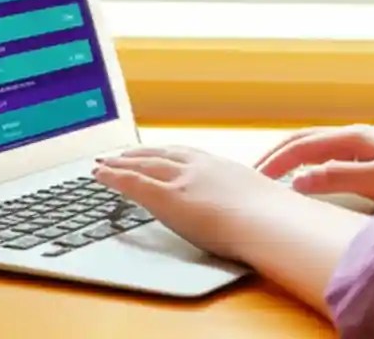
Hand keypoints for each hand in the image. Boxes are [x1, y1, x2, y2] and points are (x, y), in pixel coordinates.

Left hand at [93, 145, 290, 259]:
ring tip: (104, 162)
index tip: (154, 151)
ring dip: (120, 162)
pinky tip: (99, 174)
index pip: (186, 154)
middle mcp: (199, 167)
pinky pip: (133, 182)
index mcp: (222, 166)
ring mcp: (183, 180)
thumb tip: (253, 214)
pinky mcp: (168, 197)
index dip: (166, 153)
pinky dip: (113, 176)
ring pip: (143, 164)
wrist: (270, 222)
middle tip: (120, 153)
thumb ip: (247, 204)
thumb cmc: (274, 220)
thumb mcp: (261, 202)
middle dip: (138, 153)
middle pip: (161, 154)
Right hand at [254, 124, 373, 206]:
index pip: (301, 146)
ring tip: (278, 175)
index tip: (252, 180)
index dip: (274, 162)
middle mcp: (360, 136)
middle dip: (278, 154)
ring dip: (296, 157)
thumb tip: (298, 179)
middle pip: (307, 140)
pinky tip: (318, 179)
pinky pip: (335, 156)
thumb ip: (337, 178)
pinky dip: (315, 164)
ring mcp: (371, 146)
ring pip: (321, 147)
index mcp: (354, 138)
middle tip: (254, 172)